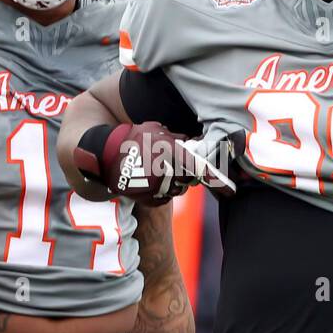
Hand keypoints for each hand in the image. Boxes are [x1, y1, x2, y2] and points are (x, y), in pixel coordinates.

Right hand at [75, 122, 232, 205]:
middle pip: (189, 179)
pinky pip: (166, 198)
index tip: (228, 188)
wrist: (103, 155)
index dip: (213, 177)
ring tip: (161, 170)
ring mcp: (156, 189)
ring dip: (176, 181)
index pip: (197, 168)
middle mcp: (164, 173)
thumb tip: (198, 143)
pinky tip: (153, 181)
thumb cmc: (132, 139)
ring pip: (179, 189)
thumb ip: (177, 139)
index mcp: (168, 153)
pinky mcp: (149, 200)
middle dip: (188, 173)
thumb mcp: (155, 131)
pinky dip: (164, 191)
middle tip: (179, 165)